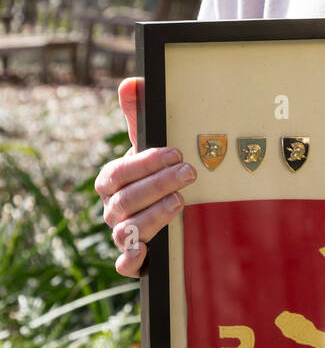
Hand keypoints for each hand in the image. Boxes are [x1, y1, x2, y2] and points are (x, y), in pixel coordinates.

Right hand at [95, 76, 196, 277]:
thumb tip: (132, 82)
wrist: (162, 210)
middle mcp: (112, 208)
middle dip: (158, 185)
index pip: (120, 171)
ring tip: (181, 201)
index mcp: (111, 179)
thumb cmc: (153, 173)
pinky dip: (132, 259)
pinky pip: (123, 265)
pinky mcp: (133, 259)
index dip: (146, 162)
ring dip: (155, 215)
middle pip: (126, 200)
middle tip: (190, 173)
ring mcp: (121, 234)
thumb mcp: (148, 145)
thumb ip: (140, 116)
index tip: (175, 152)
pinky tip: (147, 250)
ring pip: (127, 229)